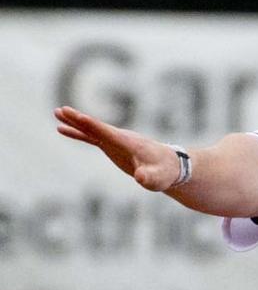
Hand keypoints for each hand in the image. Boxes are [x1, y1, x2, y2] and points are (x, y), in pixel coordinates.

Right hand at [54, 105, 183, 192]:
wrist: (170, 166)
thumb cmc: (165, 172)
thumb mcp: (158, 178)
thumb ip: (150, 178)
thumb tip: (141, 178)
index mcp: (129, 142)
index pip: (108, 132)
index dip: (94, 126)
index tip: (79, 117)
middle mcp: (120, 137)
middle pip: (96, 127)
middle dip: (79, 120)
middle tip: (62, 110)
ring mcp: (115, 140)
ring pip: (91, 130)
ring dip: (74, 123)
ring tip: (57, 113)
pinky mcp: (112, 146)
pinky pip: (91, 137)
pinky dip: (78, 133)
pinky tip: (62, 130)